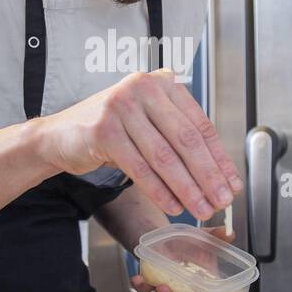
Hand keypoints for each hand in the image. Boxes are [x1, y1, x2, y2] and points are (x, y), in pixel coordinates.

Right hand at [33, 70, 241, 220]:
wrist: (59, 135)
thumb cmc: (110, 131)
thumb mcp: (148, 122)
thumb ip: (178, 136)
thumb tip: (220, 173)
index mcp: (162, 83)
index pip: (200, 124)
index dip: (219, 158)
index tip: (232, 183)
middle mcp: (143, 87)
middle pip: (186, 140)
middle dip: (208, 175)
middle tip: (221, 201)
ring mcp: (121, 106)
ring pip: (164, 156)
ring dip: (187, 188)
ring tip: (201, 208)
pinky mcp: (103, 130)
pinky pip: (139, 168)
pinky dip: (160, 191)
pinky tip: (173, 206)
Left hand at [130, 225, 237, 291]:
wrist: (164, 238)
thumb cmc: (189, 245)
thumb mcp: (205, 239)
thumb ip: (217, 237)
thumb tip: (229, 232)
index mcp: (204, 287)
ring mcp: (168, 289)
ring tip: (164, 288)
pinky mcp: (150, 281)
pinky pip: (144, 288)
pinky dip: (141, 286)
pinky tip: (138, 279)